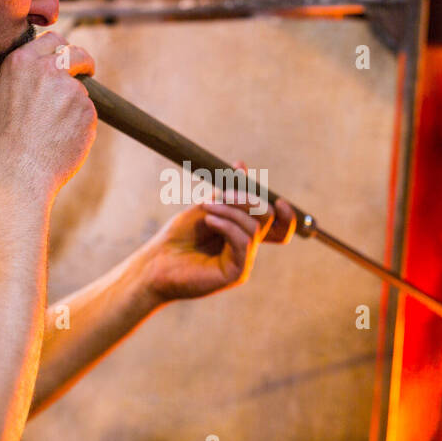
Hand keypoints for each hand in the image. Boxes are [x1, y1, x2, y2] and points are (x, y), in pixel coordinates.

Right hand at [0, 32, 96, 191]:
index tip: (68, 58)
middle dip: (83, 62)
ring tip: (52, 135)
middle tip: (87, 71)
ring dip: (74, 107)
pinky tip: (61, 143)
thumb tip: (40, 75)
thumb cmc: (0, 143)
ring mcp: (71, 90)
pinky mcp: (88, 111)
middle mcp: (48, 70)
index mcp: (21, 62)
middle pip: (76, 54)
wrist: (15, 174)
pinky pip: (88, 116)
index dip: (61, 50)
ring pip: (81, 92)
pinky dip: (79, 127)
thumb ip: (23, 79)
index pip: (51, 40)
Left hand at [140, 160, 296, 302]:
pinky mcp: (236, 273)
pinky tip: (209, 220)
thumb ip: (226, 192)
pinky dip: (228, 226)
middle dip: (248, 200)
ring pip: (253, 228)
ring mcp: (243, 261)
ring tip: (206, 207)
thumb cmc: (178, 237)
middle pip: (267, 220)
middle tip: (221, 194)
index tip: (279, 199)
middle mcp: (246, 248)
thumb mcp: (206, 208)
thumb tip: (241, 167)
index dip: (285, 215)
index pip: (276, 226)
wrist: (156, 262)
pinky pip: (243, 243)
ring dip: (231, 211)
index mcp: (242, 234)